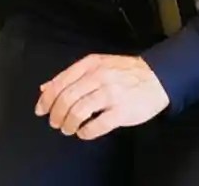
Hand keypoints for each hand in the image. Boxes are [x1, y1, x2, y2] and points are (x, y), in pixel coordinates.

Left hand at [35, 55, 169, 139]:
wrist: (157, 77)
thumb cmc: (125, 72)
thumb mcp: (97, 65)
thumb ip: (71, 76)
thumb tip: (44, 88)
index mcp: (91, 64)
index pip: (60, 82)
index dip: (46, 99)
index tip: (41, 110)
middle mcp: (99, 77)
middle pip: (67, 99)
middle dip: (56, 114)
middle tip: (55, 122)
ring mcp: (111, 94)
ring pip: (79, 112)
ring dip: (69, 124)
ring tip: (68, 128)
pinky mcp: (122, 111)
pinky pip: (97, 125)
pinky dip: (86, 132)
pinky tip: (84, 133)